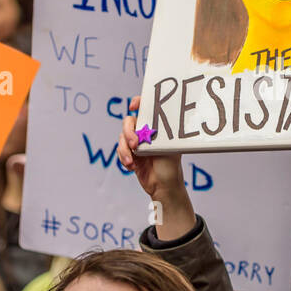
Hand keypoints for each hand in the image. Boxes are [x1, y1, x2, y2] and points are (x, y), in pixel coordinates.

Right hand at [117, 96, 194, 239]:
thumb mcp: (169, 149)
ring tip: (131, 162)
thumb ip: (159, 136)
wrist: (163, 187)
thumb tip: (153, 125)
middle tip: (135, 144)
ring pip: (122, 138)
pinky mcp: (130, 155)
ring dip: (124, 150)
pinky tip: (131, 167)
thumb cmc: (170, 166)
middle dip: (128, 132)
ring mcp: (136, 143)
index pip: (146, 109)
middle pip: (129, 122)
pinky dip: (123, 158)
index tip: (134, 106)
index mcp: (156, 127)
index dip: (138, 103)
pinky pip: (120, 151)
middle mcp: (145, 132)